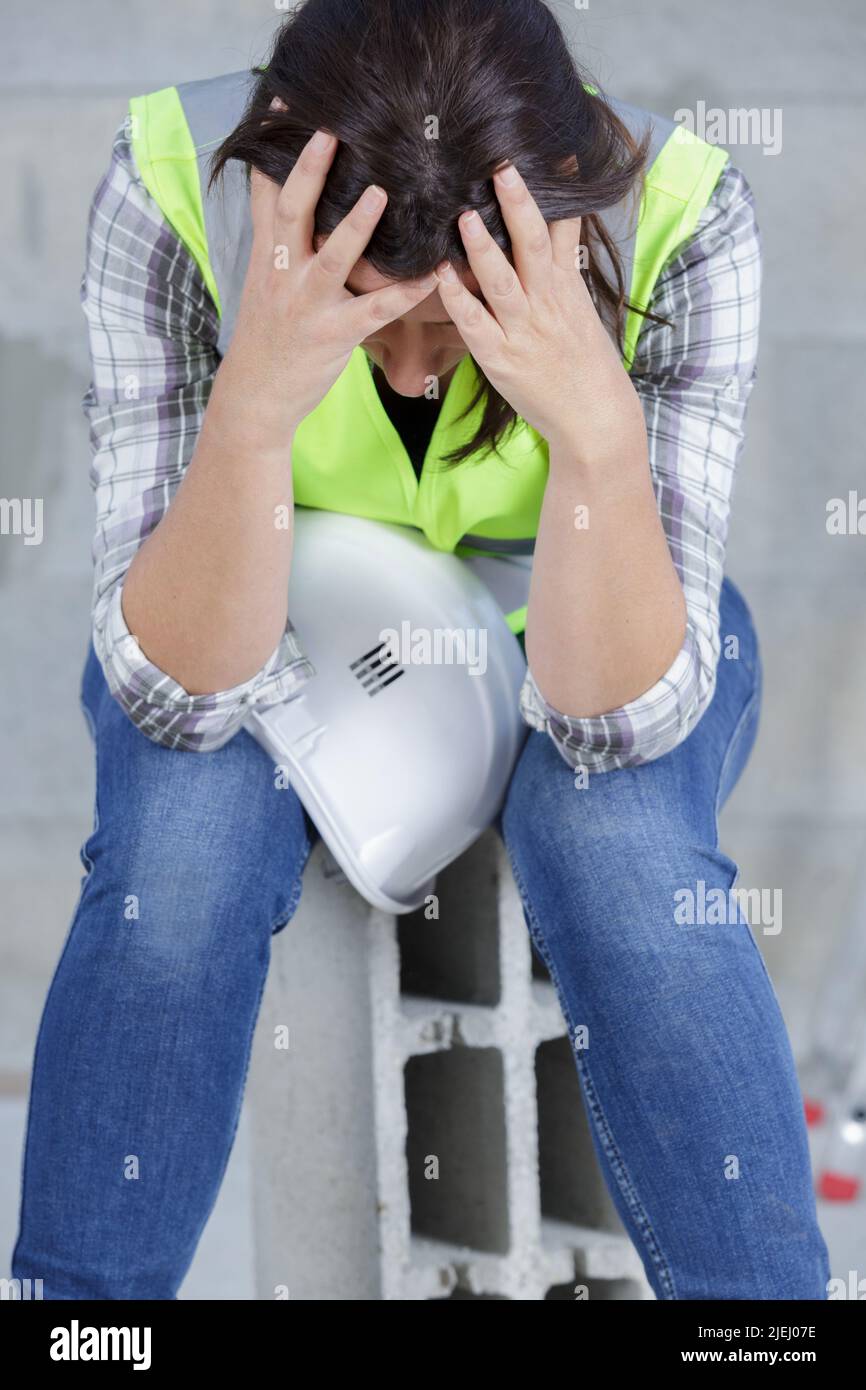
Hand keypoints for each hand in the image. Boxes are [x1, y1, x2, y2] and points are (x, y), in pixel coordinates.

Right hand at [219, 126, 438, 444]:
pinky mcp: (334, 336)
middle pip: (293, 212)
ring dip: (357, 224)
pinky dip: (404, 293)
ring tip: (382, 192)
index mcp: (268, 256)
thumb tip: (300, 202)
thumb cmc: (270, 336)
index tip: (286, 106)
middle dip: (309, 171)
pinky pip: (373, 310)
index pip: (267, 194)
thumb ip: (282, 243)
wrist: (257, 396)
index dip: (274, 150)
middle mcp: (284, 274)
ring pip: (332, 258)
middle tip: (332, 131)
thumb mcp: (266, 283)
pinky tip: (432, 276)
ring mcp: (308, 304)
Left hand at [434, 163, 646, 463]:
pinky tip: (440, 276)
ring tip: (463, 217)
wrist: (594, 417)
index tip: (552, 152)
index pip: (561, 227)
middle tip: (500, 168)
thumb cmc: (585, 361)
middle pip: (532, 245)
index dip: (555, 190)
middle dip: (517, 205)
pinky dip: (458, 300)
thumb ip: (565, 260)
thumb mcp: (582, 304)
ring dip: (482, 248)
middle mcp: (546, 302)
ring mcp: (522, 330)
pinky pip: (475, 325)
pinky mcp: (500, 359)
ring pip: (501, 282)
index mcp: (567, 285)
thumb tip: (562, 215)